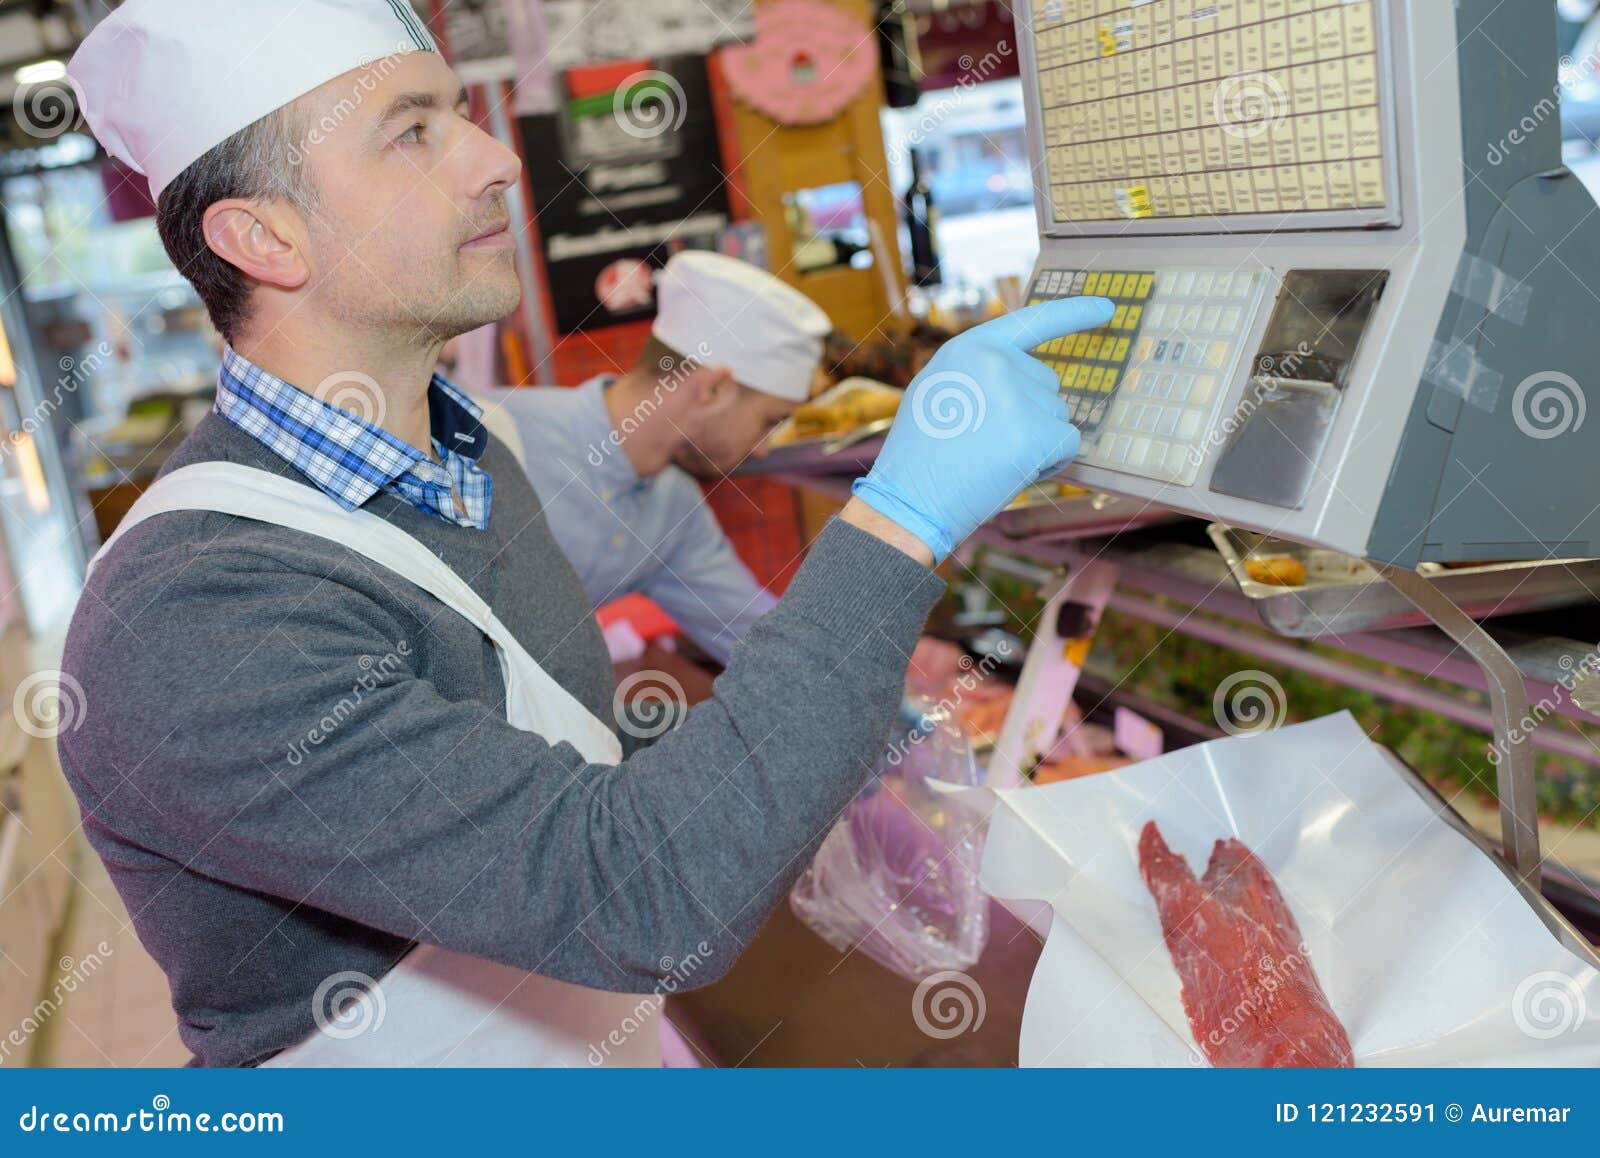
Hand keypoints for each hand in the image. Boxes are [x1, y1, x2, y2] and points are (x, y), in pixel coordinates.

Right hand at [850, 296, 1115, 561]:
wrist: (909, 501)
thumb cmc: (919, 456)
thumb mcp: (937, 390)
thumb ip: (978, 372)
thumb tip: (1021, 373)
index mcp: (970, 348)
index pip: (1031, 322)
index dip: (1073, 313)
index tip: (1107, 307)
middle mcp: (998, 364)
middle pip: (1047, 383)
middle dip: (1029, 414)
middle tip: (984, 443)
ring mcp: (1019, 397)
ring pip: (1057, 416)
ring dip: (1036, 440)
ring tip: (990, 459)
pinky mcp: (1037, 434)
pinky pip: (1068, 443)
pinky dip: (1052, 462)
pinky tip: (1014, 471)